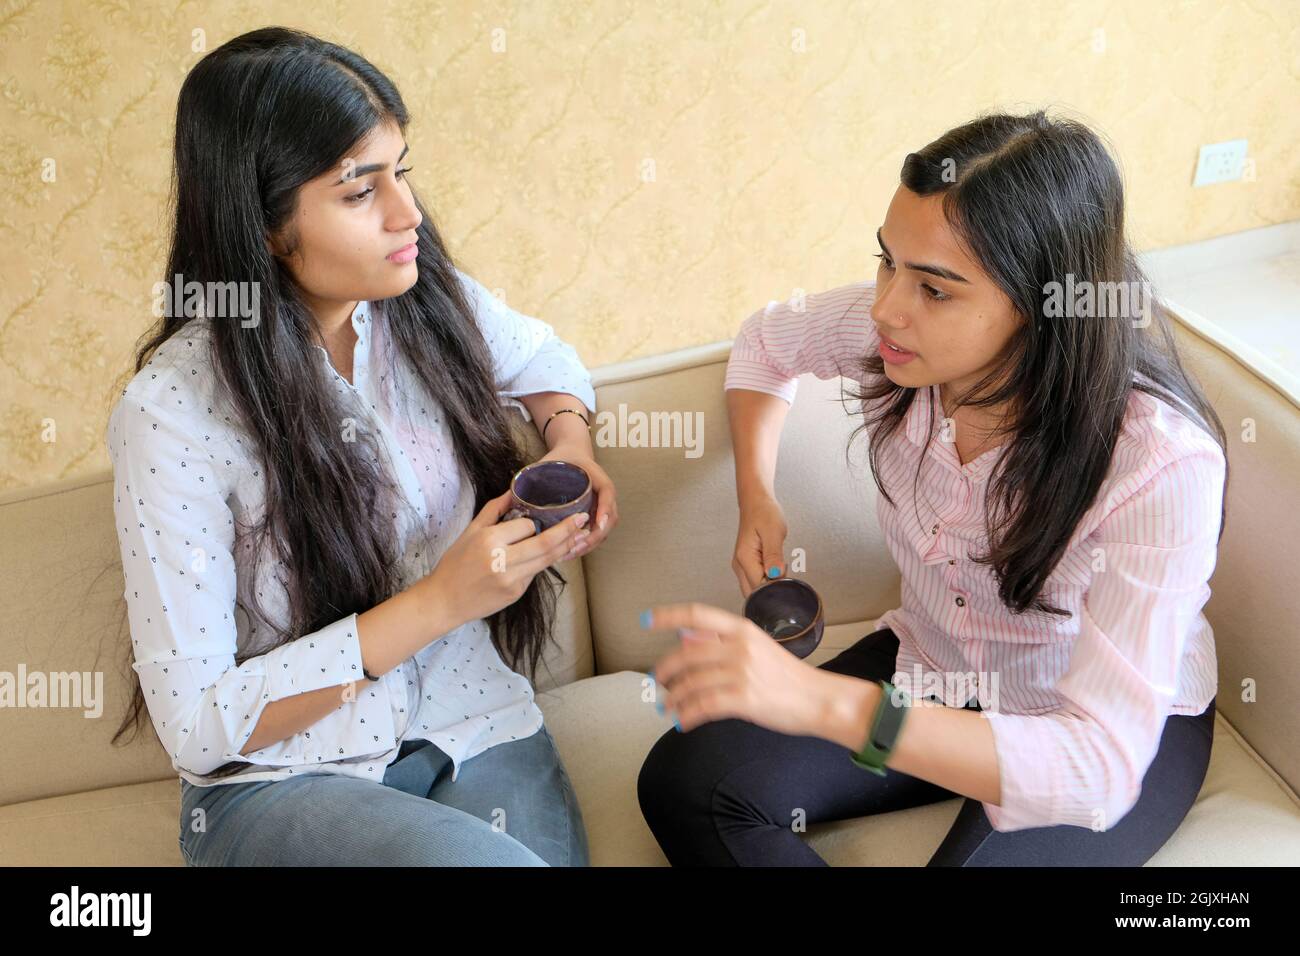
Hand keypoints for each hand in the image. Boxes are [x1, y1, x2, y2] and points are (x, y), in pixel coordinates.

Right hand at [421, 489, 590, 627]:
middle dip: (568, 530)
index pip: (526, 525)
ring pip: (547, 559)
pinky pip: (535, 573)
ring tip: (580, 534)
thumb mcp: (471, 531)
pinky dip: (544, 562)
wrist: (444, 600)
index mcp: (489, 540)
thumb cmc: (455, 563)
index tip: (540, 517)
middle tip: (583, 518)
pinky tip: (555, 553)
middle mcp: (502, 560)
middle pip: (545, 543)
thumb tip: (514, 489)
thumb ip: (494, 509)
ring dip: (566, 546)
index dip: (533, 521)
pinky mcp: (516, 593)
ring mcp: (512, 579)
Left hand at [536, 446, 617, 559]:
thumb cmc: (560, 459)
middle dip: (594, 535)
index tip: (593, 523)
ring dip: (590, 543)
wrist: (572, 453)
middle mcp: (604, 493)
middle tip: (575, 545)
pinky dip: (586, 544)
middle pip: (610, 517)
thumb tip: (512, 496)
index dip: (603, 509)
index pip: (607, 492)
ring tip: (569, 554)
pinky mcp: (596, 514)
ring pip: (604, 529)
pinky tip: (569, 552)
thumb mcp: (551, 462)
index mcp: (597, 476)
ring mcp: (602, 505)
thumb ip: (536, 474)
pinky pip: (597, 532)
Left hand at [643, 602, 831, 736]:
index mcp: (742, 630)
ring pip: (692, 683)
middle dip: (665, 670)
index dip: (668, 616)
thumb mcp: (757, 648)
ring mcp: (741, 673)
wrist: (819, 699)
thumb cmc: (789, 677)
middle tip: (657, 681)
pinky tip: (682, 722)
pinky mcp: (744, 699)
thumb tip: (685, 639)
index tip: (647, 619)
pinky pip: (703, 706)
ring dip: (674, 698)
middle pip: (686, 654)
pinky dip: (687, 715)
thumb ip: (723, 643)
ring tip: (669, 706)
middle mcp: (740, 647)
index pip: (698, 614)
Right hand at [732, 492, 787, 596]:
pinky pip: (756, 580)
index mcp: (745, 558)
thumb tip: (775, 575)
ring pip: (754, 589)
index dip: (774, 587)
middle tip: (783, 572)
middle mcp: (739, 565)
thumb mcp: (774, 532)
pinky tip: (774, 567)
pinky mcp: (746, 565)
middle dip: (771, 590)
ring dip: (769, 584)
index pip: (759, 587)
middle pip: (754, 593)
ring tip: (779, 565)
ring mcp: (741, 566)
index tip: (785, 576)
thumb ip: (774, 556)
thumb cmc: (764, 513)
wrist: (756, 503)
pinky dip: (767, 579)